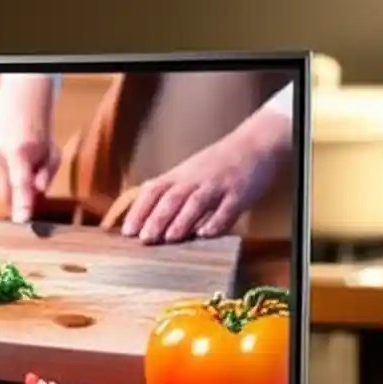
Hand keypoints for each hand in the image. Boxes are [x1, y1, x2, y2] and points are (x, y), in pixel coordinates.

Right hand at [0, 91, 57, 222]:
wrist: (20, 102)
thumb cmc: (39, 131)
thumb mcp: (52, 153)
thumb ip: (45, 176)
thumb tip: (36, 194)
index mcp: (20, 154)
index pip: (21, 184)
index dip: (22, 204)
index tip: (21, 220)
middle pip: (3, 194)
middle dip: (12, 204)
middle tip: (20, 207)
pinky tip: (1, 162)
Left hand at [121, 112, 288, 243]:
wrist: (255, 143)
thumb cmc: (217, 165)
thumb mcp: (188, 174)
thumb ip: (170, 193)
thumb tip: (144, 222)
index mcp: (180, 176)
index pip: (153, 191)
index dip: (139, 210)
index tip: (127, 231)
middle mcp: (195, 179)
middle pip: (172, 198)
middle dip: (156, 218)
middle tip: (144, 239)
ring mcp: (218, 185)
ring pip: (196, 202)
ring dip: (182, 220)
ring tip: (169, 238)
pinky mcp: (240, 193)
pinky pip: (227, 208)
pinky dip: (216, 221)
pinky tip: (206, 234)